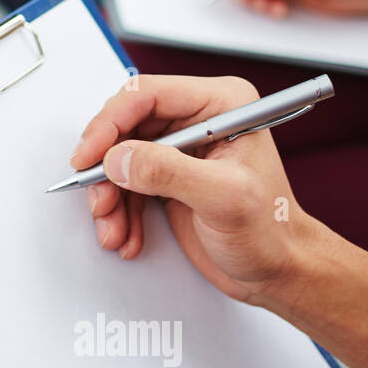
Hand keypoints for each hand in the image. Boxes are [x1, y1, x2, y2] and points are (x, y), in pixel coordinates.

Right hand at [72, 74, 331, 304]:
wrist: (278, 271)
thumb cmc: (271, 233)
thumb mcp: (223, 199)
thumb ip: (167, 172)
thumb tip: (118, 158)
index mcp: (222, 105)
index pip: (147, 95)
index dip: (110, 123)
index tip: (89, 156)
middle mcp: (199, 119)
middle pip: (125, 127)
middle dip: (106, 169)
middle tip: (100, 200)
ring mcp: (182, 149)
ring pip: (119, 158)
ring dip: (109, 197)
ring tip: (114, 228)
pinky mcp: (168, 176)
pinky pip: (126, 184)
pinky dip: (119, 211)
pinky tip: (127, 235)